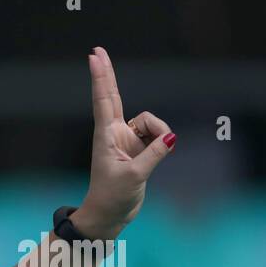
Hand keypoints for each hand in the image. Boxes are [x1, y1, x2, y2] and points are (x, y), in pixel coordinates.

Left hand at [74, 47, 175, 240]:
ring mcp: (127, 139)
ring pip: (152, 123)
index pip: (104, 100)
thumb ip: (155, 154)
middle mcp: (115, 133)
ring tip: (149, 160)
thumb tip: (171, 136)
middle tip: (98, 50)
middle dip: (107, 74)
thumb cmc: (113, 197)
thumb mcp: (134, 176)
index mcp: (106, 136)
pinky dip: (163, 143)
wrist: (110, 216)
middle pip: (113, 96)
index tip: (94, 57)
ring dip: (160, 135)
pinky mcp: (140, 148)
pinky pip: (159, 135)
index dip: (101, 77)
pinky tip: (156, 158)